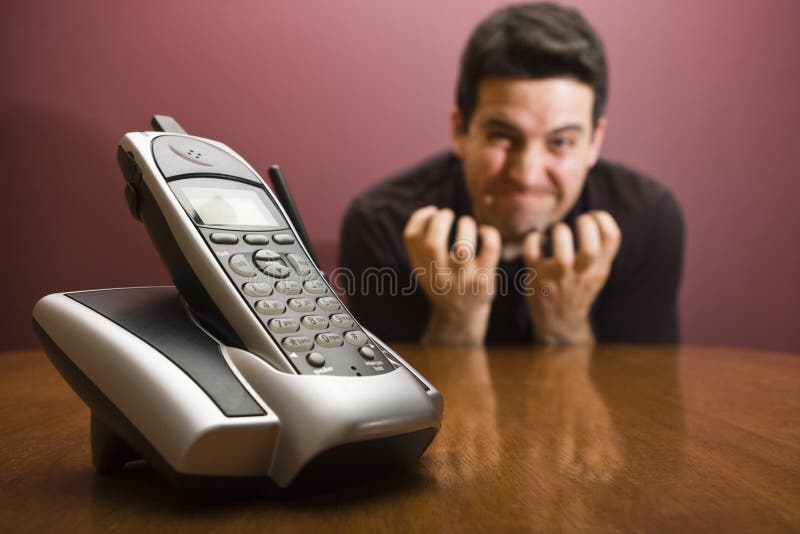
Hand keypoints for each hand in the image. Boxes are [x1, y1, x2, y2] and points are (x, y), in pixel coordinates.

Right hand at [403, 206, 500, 345]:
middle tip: (448, 214)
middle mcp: (439, 275)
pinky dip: (489, 233)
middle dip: (441, 220)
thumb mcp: (424, 269)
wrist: (461, 317)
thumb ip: (421, 246)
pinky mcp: (484, 279)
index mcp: (421, 268)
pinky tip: (484, 232)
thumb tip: (432, 211)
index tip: (432, 212)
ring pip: (464, 248)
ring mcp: (463, 279)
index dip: (420, 217)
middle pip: (433, 242)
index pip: (411, 237)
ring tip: (466, 223)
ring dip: (466, 225)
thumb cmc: (443, 283)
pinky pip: (490, 249)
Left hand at [522, 211, 620, 344]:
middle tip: (577, 221)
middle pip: (590, 249)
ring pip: (561, 255)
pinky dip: (533, 239)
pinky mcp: (536, 278)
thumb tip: (597, 217)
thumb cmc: (578, 289)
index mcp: (599, 269)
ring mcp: (558, 278)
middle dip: (585, 225)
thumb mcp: (598, 273)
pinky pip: (531, 253)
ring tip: (558, 231)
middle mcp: (581, 274)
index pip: (612, 239)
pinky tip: (538, 239)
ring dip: (559, 233)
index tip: (592, 216)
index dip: (603, 219)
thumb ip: (602, 250)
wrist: (559, 322)